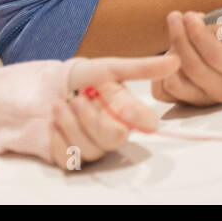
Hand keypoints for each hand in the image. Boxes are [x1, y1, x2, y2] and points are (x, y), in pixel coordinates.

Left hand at [49, 53, 179, 167]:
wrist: (46, 87)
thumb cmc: (82, 78)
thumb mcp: (109, 68)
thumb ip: (140, 68)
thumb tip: (176, 61)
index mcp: (128, 110)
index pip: (148, 123)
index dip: (139, 120)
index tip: (125, 110)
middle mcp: (115, 131)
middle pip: (115, 139)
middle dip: (93, 119)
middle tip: (77, 98)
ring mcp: (94, 146)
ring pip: (91, 149)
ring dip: (71, 125)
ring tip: (58, 105)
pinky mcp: (71, 157)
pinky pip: (69, 159)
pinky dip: (58, 140)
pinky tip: (53, 123)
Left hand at [151, 10, 221, 106]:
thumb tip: (203, 28)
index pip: (214, 55)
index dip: (198, 34)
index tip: (189, 15)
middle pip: (192, 67)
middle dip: (180, 38)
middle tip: (175, 16)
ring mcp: (203, 100)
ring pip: (174, 82)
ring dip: (170, 53)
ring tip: (177, 33)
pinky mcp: (185, 102)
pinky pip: (161, 92)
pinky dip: (159, 72)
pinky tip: (170, 51)